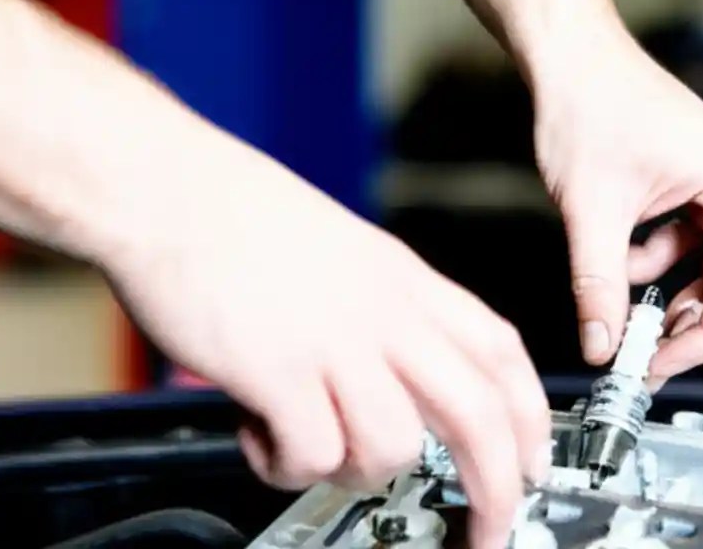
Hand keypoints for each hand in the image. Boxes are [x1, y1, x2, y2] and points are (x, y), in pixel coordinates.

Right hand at [101, 144, 549, 548]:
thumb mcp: (347, 252)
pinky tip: (259, 433)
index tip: (533, 463)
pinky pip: (312, 453)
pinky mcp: (278, 369)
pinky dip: (286, 465)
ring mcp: (335, 341)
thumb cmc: (238, 217)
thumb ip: (382, 310)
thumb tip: (401, 380)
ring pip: (395, 448)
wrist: (168, 188)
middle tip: (486, 528)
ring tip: (310, 447)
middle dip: (496, 488)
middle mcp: (384, 312)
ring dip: (356, 472)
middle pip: (478, 414)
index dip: (530, 418)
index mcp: (405, 281)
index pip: (501, 354)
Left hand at [531, 29, 702, 387]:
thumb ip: (599, 288)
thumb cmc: (590, 105)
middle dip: (687, 323)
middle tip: (643, 358)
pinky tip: (620, 262)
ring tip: (622, 315)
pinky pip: (693, 245)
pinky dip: (657, 264)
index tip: (664, 361)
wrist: (572, 57)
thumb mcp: (591, 212)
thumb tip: (601, 347)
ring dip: (667, 296)